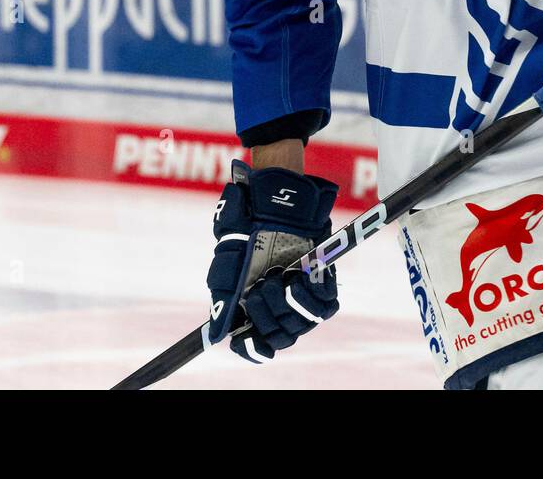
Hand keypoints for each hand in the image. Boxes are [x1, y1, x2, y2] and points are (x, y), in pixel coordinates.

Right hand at [206, 161, 338, 361]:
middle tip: (262, 286)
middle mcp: (278, 301)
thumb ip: (222, 292)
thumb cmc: (249, 218)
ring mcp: (301, 292)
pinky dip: (312, 294)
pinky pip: (326, 304)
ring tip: (279, 277)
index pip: (255, 343)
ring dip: (289, 305)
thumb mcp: (228, 251)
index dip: (252, 348)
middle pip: (279, 336)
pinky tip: (301, 276)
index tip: (248, 338)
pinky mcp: (323, 280)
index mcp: (251, 300)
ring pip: (301, 324)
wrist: (278, 193)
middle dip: (267, 316)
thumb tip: (215, 334)